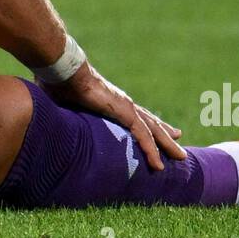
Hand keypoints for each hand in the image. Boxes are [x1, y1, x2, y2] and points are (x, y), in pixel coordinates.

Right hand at [40, 60, 186, 168]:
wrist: (66, 72)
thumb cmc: (61, 84)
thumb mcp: (68, 107)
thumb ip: (70, 117)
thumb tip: (57, 125)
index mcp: (112, 102)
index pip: (136, 116)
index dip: (149, 124)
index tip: (161, 129)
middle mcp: (124, 104)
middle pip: (151, 123)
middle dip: (166, 134)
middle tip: (179, 141)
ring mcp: (127, 108)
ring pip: (153, 131)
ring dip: (167, 145)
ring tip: (181, 158)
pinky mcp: (124, 112)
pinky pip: (143, 136)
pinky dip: (152, 151)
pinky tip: (159, 165)